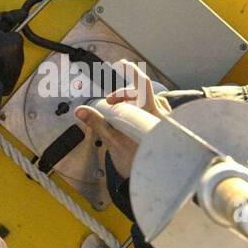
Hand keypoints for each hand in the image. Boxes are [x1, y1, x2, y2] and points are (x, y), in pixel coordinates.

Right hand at [75, 61, 167, 177]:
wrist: (154, 183)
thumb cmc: (138, 164)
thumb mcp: (114, 144)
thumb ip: (98, 124)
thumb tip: (81, 112)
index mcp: (151, 116)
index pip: (143, 85)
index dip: (131, 72)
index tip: (120, 64)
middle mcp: (162, 114)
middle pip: (142, 92)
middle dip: (123, 94)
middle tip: (108, 103)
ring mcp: (166, 120)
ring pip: (148, 100)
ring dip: (132, 102)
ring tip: (120, 112)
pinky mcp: (166, 125)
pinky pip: (153, 108)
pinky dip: (140, 109)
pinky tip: (132, 119)